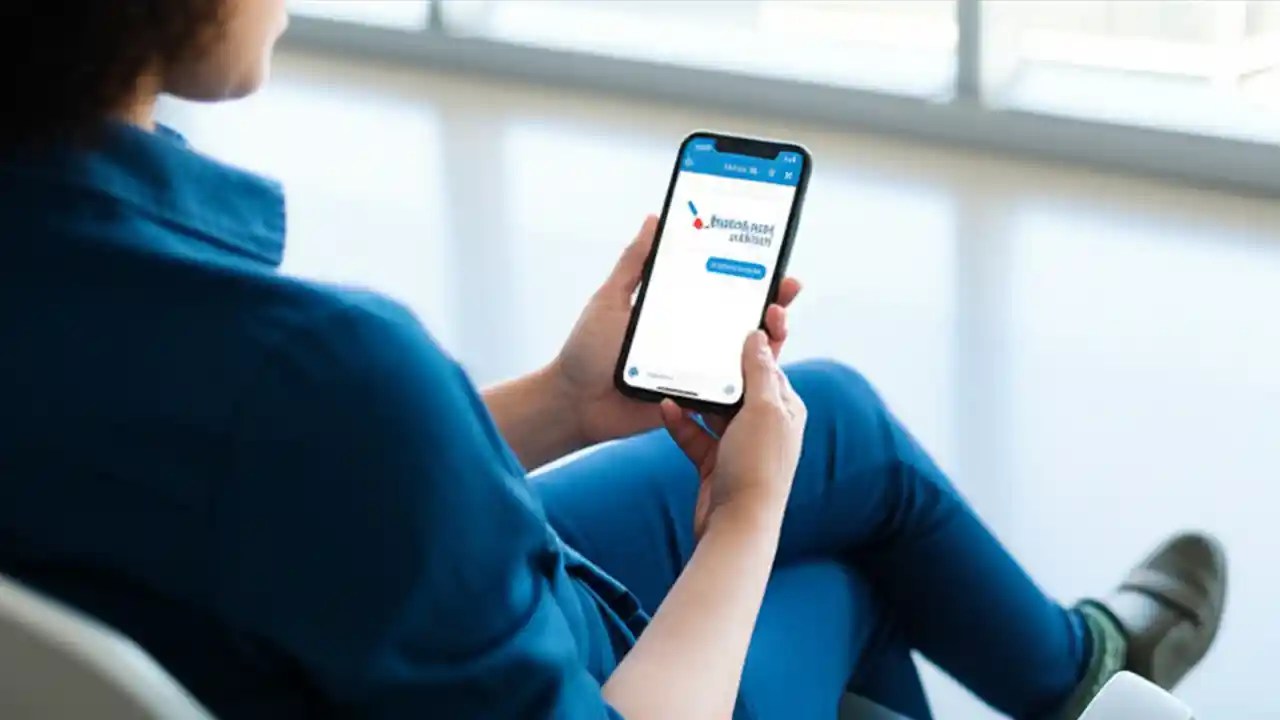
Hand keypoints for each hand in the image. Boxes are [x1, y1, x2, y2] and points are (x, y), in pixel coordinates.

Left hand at [551, 215, 802, 447]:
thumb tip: (656, 220)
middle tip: (786, 287)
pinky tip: (763, 356)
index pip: (721, 287)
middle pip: (743, 318)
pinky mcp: (695, 396)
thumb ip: (635, 263)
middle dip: (772, 301)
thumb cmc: (587, 352)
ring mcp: (697, 367)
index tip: (771, 257)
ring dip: (769, 336)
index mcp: (677, 310)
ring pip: (746, 353)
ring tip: (776, 319)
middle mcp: (693, 336)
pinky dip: (751, 374)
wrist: (575, 403)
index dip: (749, 274)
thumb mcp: (611, 299)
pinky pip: (730, 386)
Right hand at [660, 330, 806, 538]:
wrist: (736, 526)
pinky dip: (681, 422)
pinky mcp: (715, 463)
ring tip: (674, 377)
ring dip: (693, 396)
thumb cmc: (757, 468)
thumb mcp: (763, 410)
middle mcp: (764, 426)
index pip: (768, 367)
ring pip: (712, 410)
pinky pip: (695, 434)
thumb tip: (760, 337)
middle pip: (737, 387)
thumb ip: (760, 371)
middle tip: (695, 349)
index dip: (752, 345)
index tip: (734, 322)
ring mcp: (739, 445)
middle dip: (716, 371)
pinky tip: (666, 408)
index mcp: (785, 409)